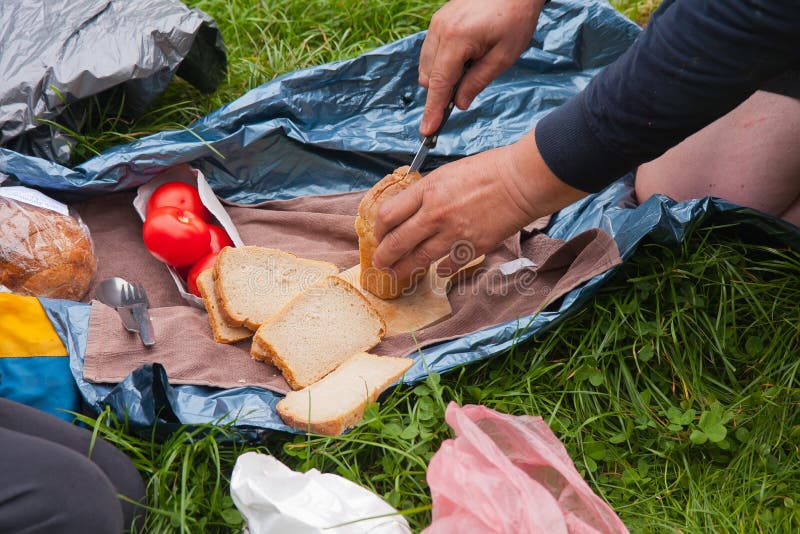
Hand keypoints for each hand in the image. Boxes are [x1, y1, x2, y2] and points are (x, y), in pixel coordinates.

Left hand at [372, 131, 586, 280]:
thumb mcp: (448, 173)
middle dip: (383, 256)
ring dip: (404, 270)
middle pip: (397, 242)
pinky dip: (441, 270)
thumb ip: (428, 193)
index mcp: (428, 190)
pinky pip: (449, 266)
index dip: (379, 229)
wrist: (522, 181)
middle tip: (380, 263)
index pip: (389, 215)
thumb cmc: (489, 170)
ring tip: (396, 275)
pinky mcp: (473, 247)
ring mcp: (454, 234)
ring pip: (419, 260)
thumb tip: (411, 209)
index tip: (379, 235)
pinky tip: (438, 271)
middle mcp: (436, 214)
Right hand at [419, 0, 545, 134]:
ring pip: (426, 65)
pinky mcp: (438, 20)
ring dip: (441, 76)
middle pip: (428, 77)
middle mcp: (440, 30)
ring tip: (471, 67)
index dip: (432, 110)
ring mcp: (437, 23)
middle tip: (466, 90)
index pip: (439, 84)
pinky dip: (441, 62)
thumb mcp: (503, 56)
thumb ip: (478, 82)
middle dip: (441, 91)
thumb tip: (459, 104)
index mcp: (457, 40)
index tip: (427, 130)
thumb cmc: (515, 18)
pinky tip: (464, 57)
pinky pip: (430, 51)